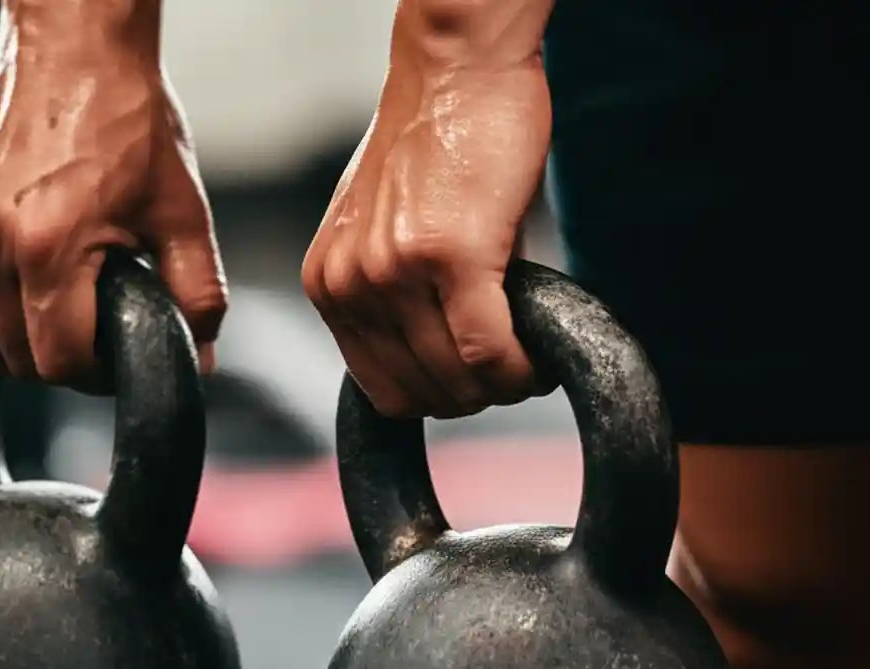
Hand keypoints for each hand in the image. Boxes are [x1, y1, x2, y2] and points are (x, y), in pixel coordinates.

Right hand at [0, 2, 224, 388]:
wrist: (74, 44)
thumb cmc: (127, 116)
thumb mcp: (181, 212)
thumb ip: (196, 294)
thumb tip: (200, 357)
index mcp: (46, 244)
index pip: (56, 361)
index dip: (93, 375)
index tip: (114, 359)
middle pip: (11, 357)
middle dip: (58, 363)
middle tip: (95, 339)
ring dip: (15, 345)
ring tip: (60, 319)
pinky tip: (17, 302)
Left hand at [302, 1, 553, 418]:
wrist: (455, 69)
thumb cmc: (434, 144)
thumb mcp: (385, 232)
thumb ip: (395, 297)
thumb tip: (447, 365)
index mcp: (328, 283)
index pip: (380, 391)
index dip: (439, 399)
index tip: (478, 382)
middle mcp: (349, 284)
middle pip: (422, 395)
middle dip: (477, 395)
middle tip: (515, 370)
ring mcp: (394, 273)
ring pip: (460, 381)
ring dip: (506, 384)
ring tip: (531, 359)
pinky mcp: (450, 256)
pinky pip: (491, 352)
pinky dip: (523, 369)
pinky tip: (542, 355)